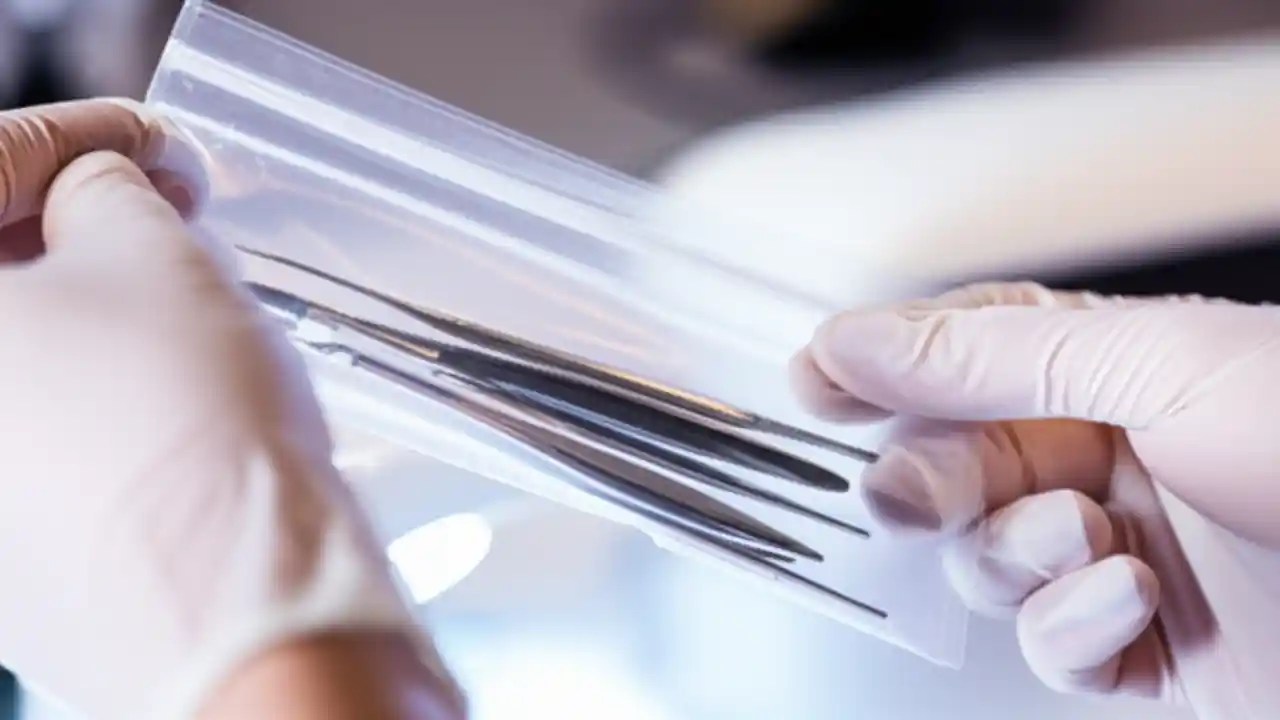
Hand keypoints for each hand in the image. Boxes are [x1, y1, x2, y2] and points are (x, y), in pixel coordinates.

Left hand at [0, 100, 460, 718]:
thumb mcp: (155, 256)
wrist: (242, 604)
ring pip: (18, 362)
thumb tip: (105, 194)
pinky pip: (39, 437)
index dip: (77, 138)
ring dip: (84, 310)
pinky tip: (167, 385)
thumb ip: (109, 192)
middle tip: (161, 208)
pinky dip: (90, 391)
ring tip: (180, 299)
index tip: (145, 143)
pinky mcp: (4, 556)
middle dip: (72, 224)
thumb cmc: (188, 437)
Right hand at [792, 282, 1279, 718]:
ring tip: (1084, 543)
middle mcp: (1115, 457)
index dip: (888, 362)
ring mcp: (1123, 556)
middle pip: (956, 460)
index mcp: (1121, 367)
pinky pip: (1050, 643)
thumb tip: (854, 337)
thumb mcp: (1158, 364)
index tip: (816, 380)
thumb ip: (993, 355)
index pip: (970, 352)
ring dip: (1018, 554)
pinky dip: (1073, 628)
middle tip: (917, 491)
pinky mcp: (1139, 653)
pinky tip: (1133, 605)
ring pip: (988, 558)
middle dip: (929, 475)